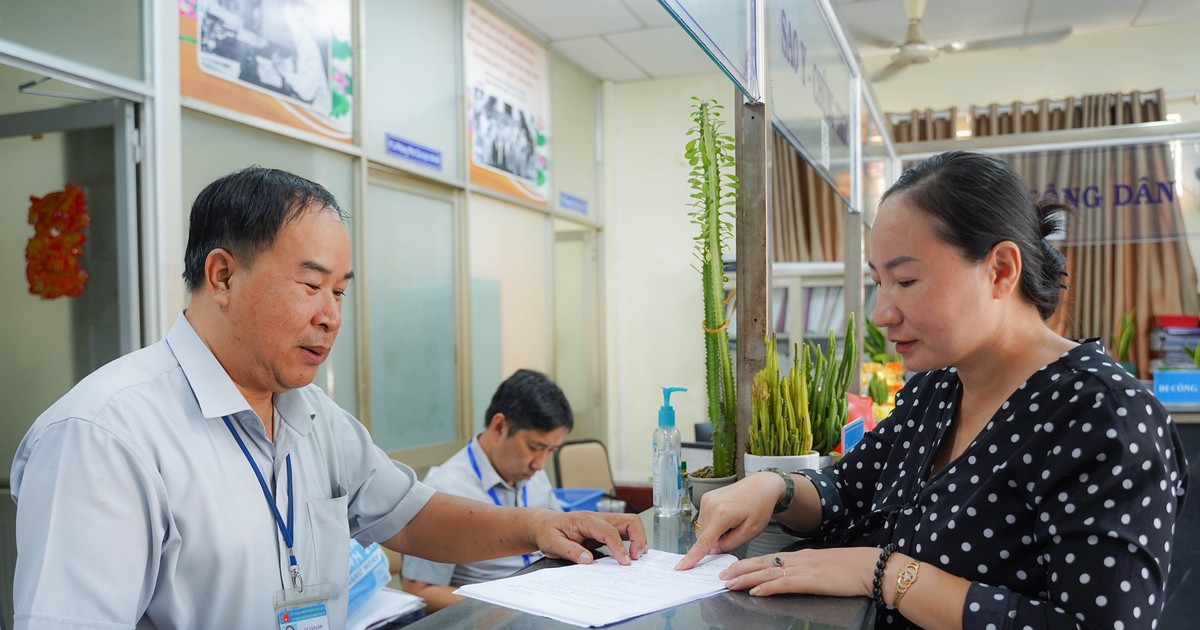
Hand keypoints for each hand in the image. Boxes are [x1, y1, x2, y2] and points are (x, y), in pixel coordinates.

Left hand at [531, 511, 647, 565]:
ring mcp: (603, 522)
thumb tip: (587, 559)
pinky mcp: (605, 529)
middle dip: (638, 538)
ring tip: (636, 557)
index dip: (619, 547)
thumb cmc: (548, 532)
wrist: (544, 525)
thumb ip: (570, 550)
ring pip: (630, 524)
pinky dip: (633, 541)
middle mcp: (598, 518)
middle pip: (629, 520)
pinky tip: (632, 553)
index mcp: (586, 520)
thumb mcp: (552, 543)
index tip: (624, 562)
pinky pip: (625, 531)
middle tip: (636, 558)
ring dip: (638, 539)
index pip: (609, 531)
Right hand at [675, 472, 782, 569]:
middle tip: (734, 533)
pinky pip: (704, 519)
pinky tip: (727, 517)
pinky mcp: (706, 497)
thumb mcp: (750, 531)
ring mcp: (706, 500)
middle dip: (714, 541)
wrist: (761, 486)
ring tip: (732, 523)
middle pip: (702, 536)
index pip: (703, 542)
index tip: (680, 567)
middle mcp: (710, 505)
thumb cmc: (760, 507)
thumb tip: (713, 550)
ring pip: (702, 528)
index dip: (692, 557)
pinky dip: (713, 523)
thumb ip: (730, 544)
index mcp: (722, 515)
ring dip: (713, 532)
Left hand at [720, 547, 877, 597]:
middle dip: (740, 569)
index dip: (749, 563)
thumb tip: (793, 575)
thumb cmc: (851, 568)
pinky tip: (755, 591)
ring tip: (730, 583)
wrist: (870, 567)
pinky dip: (767, 587)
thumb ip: (807, 568)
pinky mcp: (810, 581)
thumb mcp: (824, 565)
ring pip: (768, 572)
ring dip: (746, 578)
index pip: (768, 558)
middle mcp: (798, 560)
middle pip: (762, 563)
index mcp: (801, 556)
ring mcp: (803, 569)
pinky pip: (784, 584)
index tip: (733, 567)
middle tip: (722, 575)